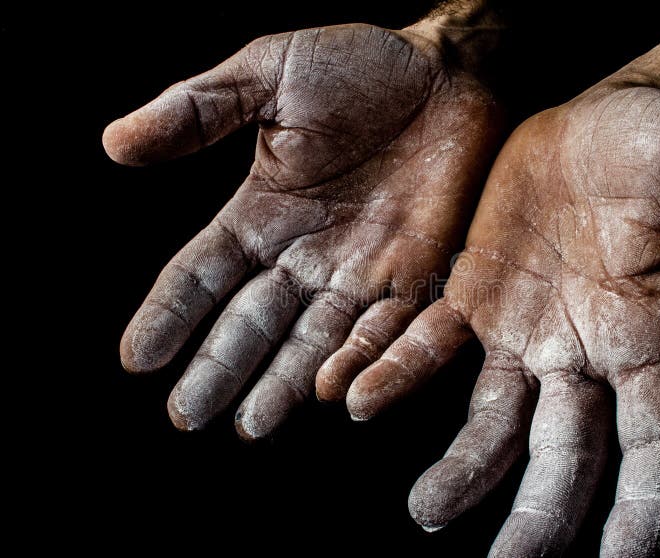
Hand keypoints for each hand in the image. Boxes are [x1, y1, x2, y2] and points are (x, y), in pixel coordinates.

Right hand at [104, 7, 503, 438]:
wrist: (453, 71)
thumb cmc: (362, 66)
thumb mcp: (271, 72)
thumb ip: (200, 108)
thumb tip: (114, 142)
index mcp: (263, 214)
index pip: (204, 274)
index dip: (171, 312)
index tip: (138, 357)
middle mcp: (306, 255)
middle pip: (253, 322)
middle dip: (221, 367)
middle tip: (189, 414)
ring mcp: (363, 272)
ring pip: (315, 341)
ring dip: (283, 383)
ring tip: (252, 423)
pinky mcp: (420, 277)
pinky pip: (389, 329)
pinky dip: (363, 360)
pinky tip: (334, 391)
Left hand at [345, 4, 659, 555]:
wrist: (596, 116)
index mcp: (646, 340)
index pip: (656, 449)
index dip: (646, 509)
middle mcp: (582, 354)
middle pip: (565, 457)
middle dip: (542, 515)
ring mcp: (522, 331)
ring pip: (492, 422)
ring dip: (462, 468)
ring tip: (427, 510)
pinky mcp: (471, 296)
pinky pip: (430, 347)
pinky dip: (398, 373)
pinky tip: (359, 399)